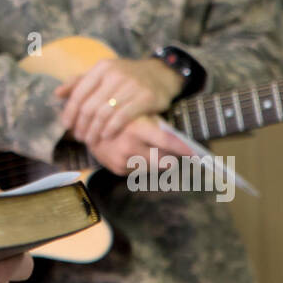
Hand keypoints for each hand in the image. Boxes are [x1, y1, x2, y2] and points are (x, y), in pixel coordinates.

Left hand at [56, 57, 183, 147]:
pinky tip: (106, 136)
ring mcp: (131, 85)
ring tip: (90, 140)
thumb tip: (57, 93)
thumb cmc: (127, 76)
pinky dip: (111, 129)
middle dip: (81, 125)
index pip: (79, 92)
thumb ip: (80, 82)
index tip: (66, 125)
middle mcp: (115, 74)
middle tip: (79, 137)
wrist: (161, 74)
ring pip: (104, 113)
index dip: (70, 111)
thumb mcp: (103, 73)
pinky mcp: (146, 98)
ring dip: (94, 130)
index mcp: (102, 68)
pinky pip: (122, 117)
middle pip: (90, 106)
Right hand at [72, 113, 194, 175]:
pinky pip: (140, 170)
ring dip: (157, 160)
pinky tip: (136, 153)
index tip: (196, 154)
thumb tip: (181, 140)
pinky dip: (142, 163)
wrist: (86, 124)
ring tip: (152, 150)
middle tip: (174, 154)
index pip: (166, 141)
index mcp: (136, 127)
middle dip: (172, 158)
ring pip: (153, 166)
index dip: (183, 149)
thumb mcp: (137, 112)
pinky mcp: (117, 168)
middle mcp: (129, 145)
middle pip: (163, 160)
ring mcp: (122, 159)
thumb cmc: (119, 114)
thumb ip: (157, 125)